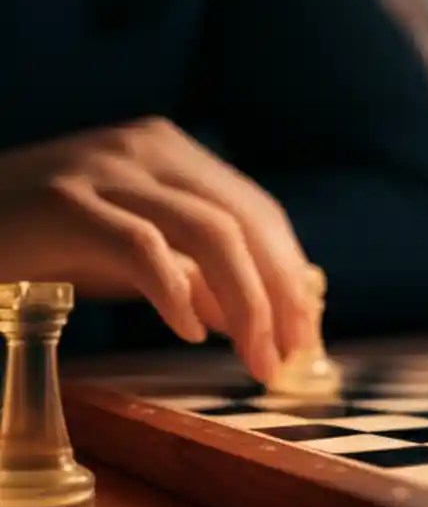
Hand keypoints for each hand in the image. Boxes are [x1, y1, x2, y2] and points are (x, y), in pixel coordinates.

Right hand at [0, 117, 315, 381]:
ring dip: (245, 303)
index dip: (290, 276)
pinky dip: (174, 292)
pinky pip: (141, 246)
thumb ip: (196, 280)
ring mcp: (106, 167)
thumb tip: (258, 321)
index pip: (258, 213)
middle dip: (279, 297)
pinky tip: (189, 332)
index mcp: (174, 153)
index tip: (304, 334)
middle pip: (245, 223)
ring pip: (210, 233)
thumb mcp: (134, 260)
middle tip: (286, 358)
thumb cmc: (43, 242)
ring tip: (254, 357)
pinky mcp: (64, 199)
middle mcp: (148, 148)